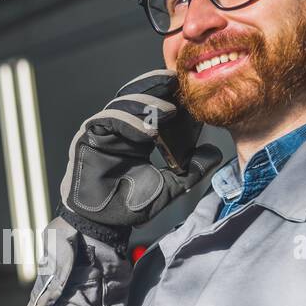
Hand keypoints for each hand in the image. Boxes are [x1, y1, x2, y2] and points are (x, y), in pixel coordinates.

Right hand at [57, 69, 222, 228]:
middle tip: (176, 82)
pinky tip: (148, 130)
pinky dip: (129, 122)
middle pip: (137, 97)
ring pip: (123, 105)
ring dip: (146, 104)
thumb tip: (215, 153)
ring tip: (169, 110)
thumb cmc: (130, 206)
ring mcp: (105, 131)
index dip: (168, 96)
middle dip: (156, 87)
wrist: (103, 223)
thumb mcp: (169, 187)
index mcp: (138, 136)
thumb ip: (191, 171)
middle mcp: (121, 129)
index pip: (153, 107)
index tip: (189, 90)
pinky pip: (109, 121)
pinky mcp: (90, 137)